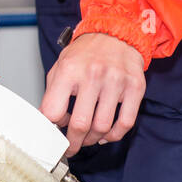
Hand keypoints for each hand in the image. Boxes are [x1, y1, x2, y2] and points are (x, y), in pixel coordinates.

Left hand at [39, 32, 145, 154]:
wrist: (115, 34)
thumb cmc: (85, 53)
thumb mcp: (60, 66)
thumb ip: (52, 92)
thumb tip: (46, 119)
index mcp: (69, 70)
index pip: (53, 110)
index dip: (51, 127)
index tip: (52, 133)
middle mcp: (92, 75)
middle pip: (81, 123)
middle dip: (73, 142)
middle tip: (71, 147)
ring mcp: (116, 82)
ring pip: (103, 127)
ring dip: (93, 139)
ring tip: (87, 138)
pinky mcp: (135, 88)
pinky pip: (126, 123)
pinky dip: (114, 135)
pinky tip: (105, 135)